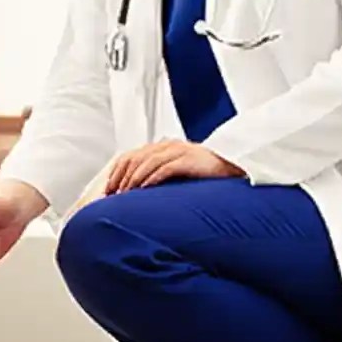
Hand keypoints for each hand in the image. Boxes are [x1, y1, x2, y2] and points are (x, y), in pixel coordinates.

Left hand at [105, 140, 242, 194]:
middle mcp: (167, 146)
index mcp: (162, 147)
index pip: (129, 156)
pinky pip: (164, 168)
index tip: (108, 190)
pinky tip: (144, 190)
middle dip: (120, 178)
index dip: (116, 173)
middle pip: (134, 159)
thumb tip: (138, 194)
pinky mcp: (188, 159)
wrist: (233, 165)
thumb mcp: (176, 170)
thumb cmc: (204, 172)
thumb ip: (158, 175)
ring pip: (146, 163)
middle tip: (112, 196)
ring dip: (133, 180)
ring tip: (125, 195)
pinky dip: (151, 179)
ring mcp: (178, 151)